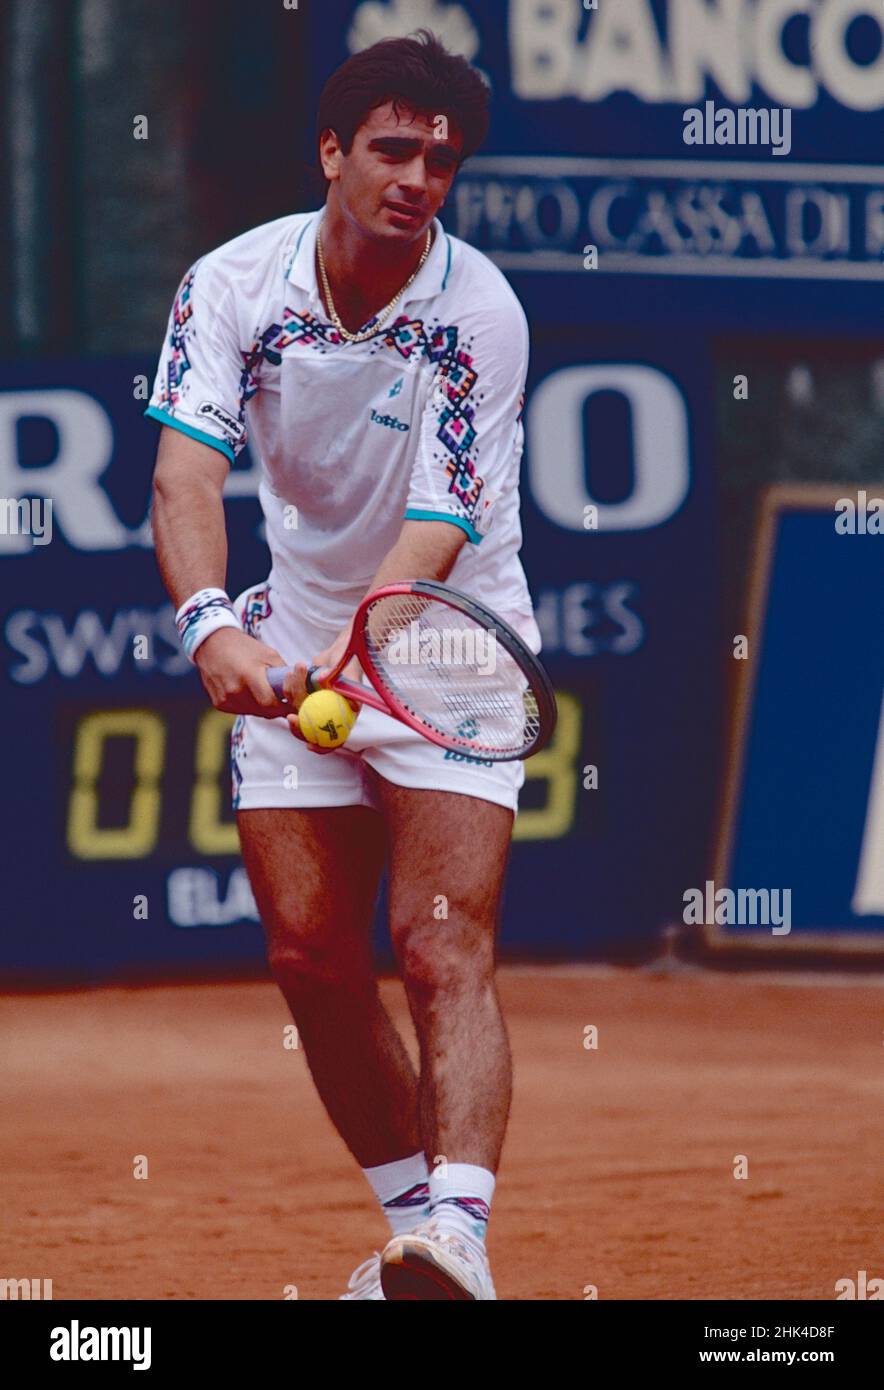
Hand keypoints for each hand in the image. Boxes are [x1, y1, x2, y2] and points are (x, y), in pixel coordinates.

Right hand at [194, 628, 288, 716]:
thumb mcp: (269, 654)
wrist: (212, 643)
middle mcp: (234, 690)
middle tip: (284, 700)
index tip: (293, 702)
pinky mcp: (219, 704)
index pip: (270, 704)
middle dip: (276, 708)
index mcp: (248, 675)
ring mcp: (225, 699)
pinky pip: (241, 710)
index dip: (284, 706)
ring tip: (264, 691)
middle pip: (263, 711)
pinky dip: (249, 705)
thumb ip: (283, 674)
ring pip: (253, 713)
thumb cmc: (245, 647)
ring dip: (263, 708)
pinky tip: (248, 691)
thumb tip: (301, 690)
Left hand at [283, 624, 361, 754]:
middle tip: (291, 717)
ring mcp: (315, 706)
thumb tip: (352, 706)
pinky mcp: (304, 696)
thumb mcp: (353, 674)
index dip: (322, 747)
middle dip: (298, 728)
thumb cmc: (351, 662)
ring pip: (298, 712)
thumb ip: (352, 689)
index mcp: (343, 716)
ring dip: (293, 693)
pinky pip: (292, 698)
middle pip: (310, 732)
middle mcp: (328, 715)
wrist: (340, 651)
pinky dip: (290, 687)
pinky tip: (291, 674)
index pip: (334, 741)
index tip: (309, 744)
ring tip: (298, 670)